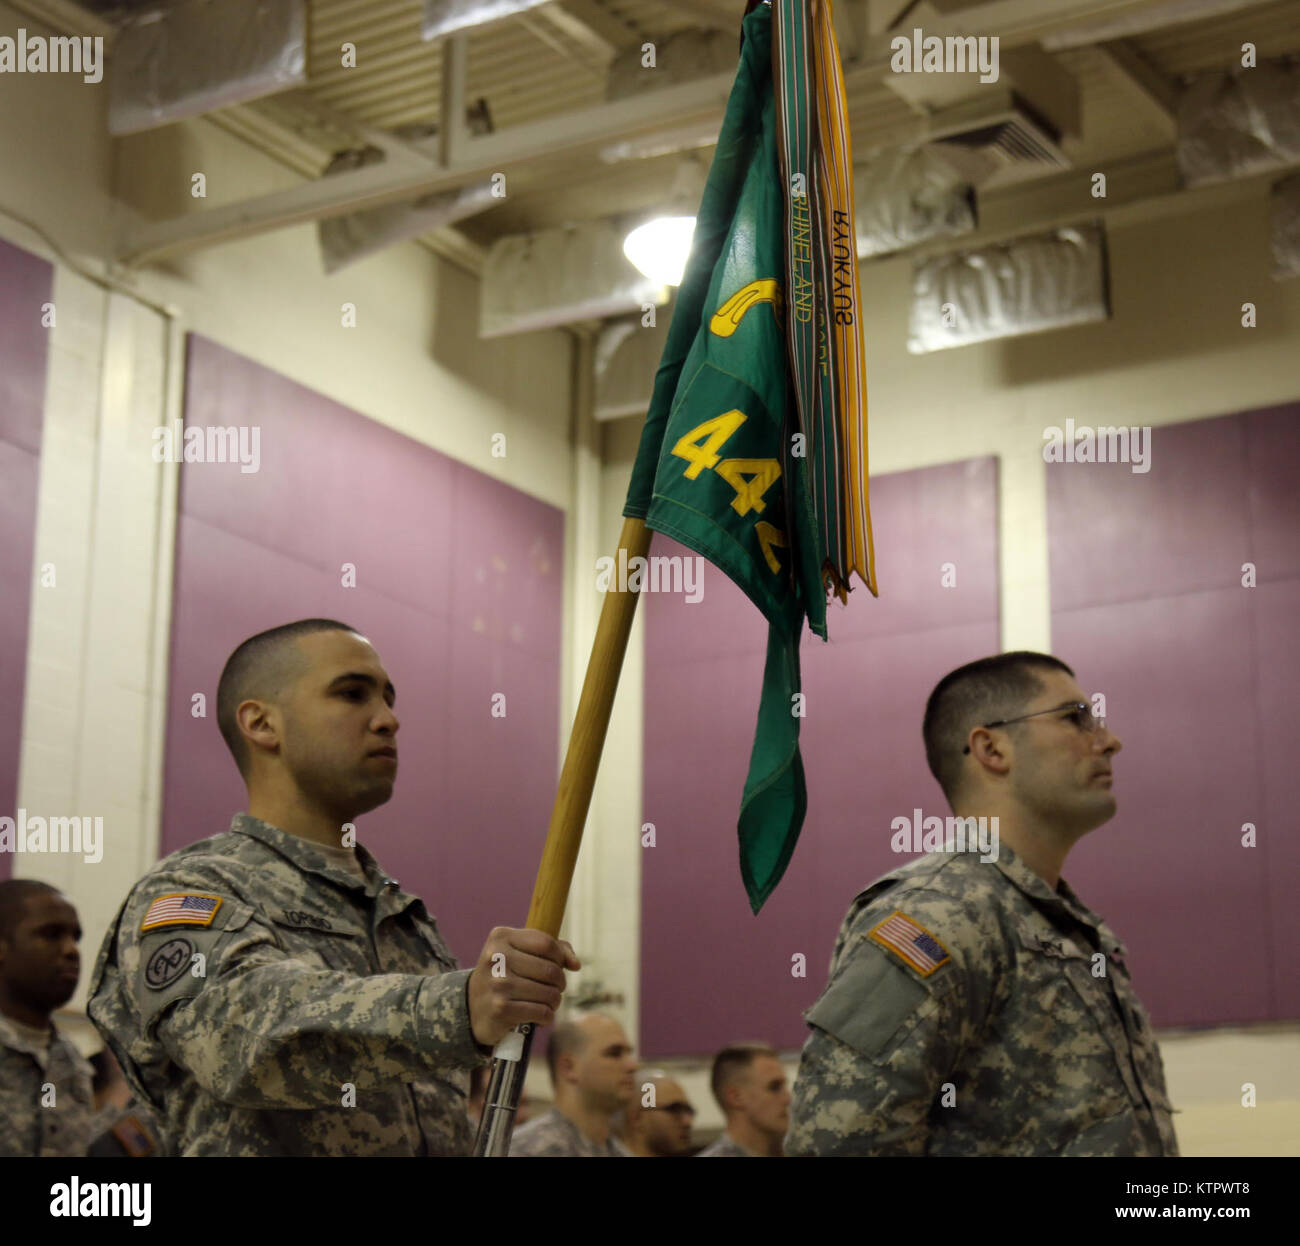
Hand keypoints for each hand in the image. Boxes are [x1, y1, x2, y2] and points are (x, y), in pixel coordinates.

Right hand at [467, 927, 580, 1047]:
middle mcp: (497, 957)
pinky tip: (540, 1016)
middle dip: (560, 982)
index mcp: (501, 937)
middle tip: (554, 988)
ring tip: (547, 1002)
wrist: (472, 1008)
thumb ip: (553, 949)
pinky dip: (547, 1017)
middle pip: (551, 970)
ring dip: (555, 1001)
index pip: (547, 943)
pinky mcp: (501, 1008)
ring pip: (550, 993)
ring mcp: (498, 983)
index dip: (560, 957)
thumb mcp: (522, 953)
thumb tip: (576, 964)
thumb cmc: (506, 975)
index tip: (559, 966)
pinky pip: (542, 1012)